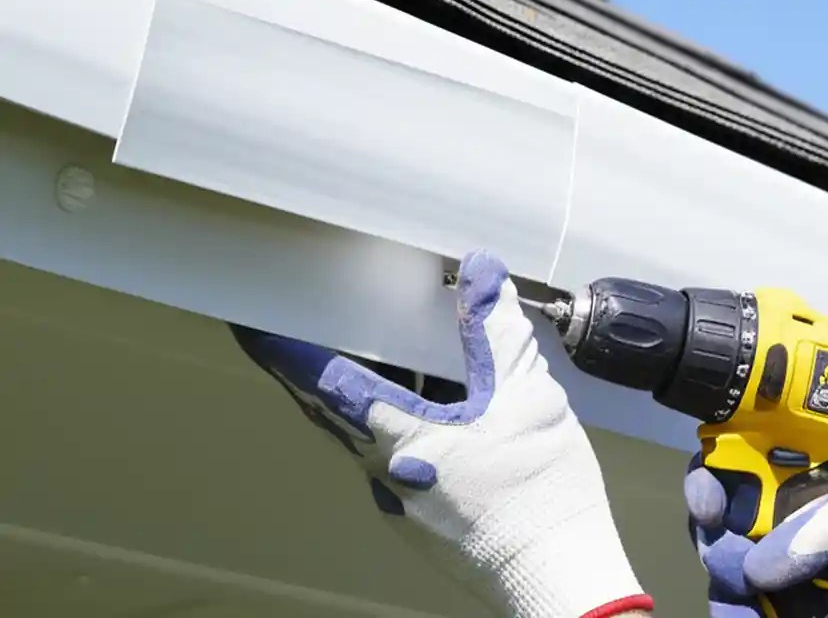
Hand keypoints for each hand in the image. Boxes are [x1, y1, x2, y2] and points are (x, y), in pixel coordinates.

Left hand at [227, 249, 652, 617]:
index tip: (247, 324)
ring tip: (383, 356)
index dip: (280, 350)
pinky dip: (395, 424)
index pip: (320, 383)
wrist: (557, 575)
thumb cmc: (541, 495)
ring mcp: (400, 503)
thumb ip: (496, 333)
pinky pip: (392, 460)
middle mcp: (385, 476)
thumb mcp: (527, 396)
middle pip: (329, 411)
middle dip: (308, 368)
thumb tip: (480, 273)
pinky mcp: (422, 519)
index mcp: (399, 440)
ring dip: (359, 395)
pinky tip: (435, 410)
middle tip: (298, 328)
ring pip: (362, 436)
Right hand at [684, 458, 827, 617]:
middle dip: (714, 544)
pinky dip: (739, 617)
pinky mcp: (782, 616)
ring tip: (756, 610)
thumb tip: (759, 563)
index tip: (709, 506)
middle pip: (712, 528)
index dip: (707, 481)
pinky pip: (740, 614)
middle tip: (735, 564)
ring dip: (728, 595)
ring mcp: (778, 579)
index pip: (730, 469)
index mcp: (796, 488)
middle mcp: (776, 530)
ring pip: (720, 581)